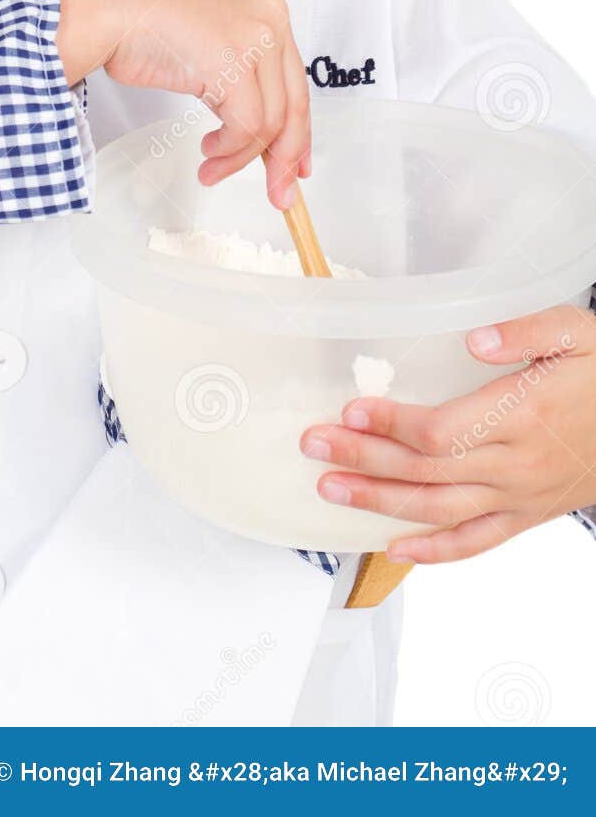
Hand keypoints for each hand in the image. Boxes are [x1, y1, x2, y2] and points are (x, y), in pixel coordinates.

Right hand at [54, 0, 310, 208]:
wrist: (111, 8)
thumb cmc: (145, 25)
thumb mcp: (213, 49)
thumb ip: (243, 80)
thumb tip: (262, 135)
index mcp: (269, 11)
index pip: (296, 84)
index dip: (298, 132)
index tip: (294, 162)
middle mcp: (269, 21)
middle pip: (294, 105)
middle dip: (284, 158)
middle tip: (279, 192)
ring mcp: (253, 39)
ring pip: (269, 122)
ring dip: (239, 158)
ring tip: (213, 168)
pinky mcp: (232, 62)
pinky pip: (245, 125)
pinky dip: (228, 150)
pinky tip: (208, 151)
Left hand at [297, 301, 595, 562]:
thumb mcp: (577, 332)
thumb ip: (525, 330)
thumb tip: (475, 339)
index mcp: (524, 414)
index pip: (444, 431)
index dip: (393, 425)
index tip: (350, 410)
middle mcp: (517, 464)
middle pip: (428, 472)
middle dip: (364, 459)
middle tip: (312, 444)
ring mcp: (520, 497)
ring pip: (441, 511)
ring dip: (380, 502)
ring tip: (330, 488)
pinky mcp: (527, 516)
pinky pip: (477, 543)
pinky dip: (434, 552)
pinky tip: (395, 548)